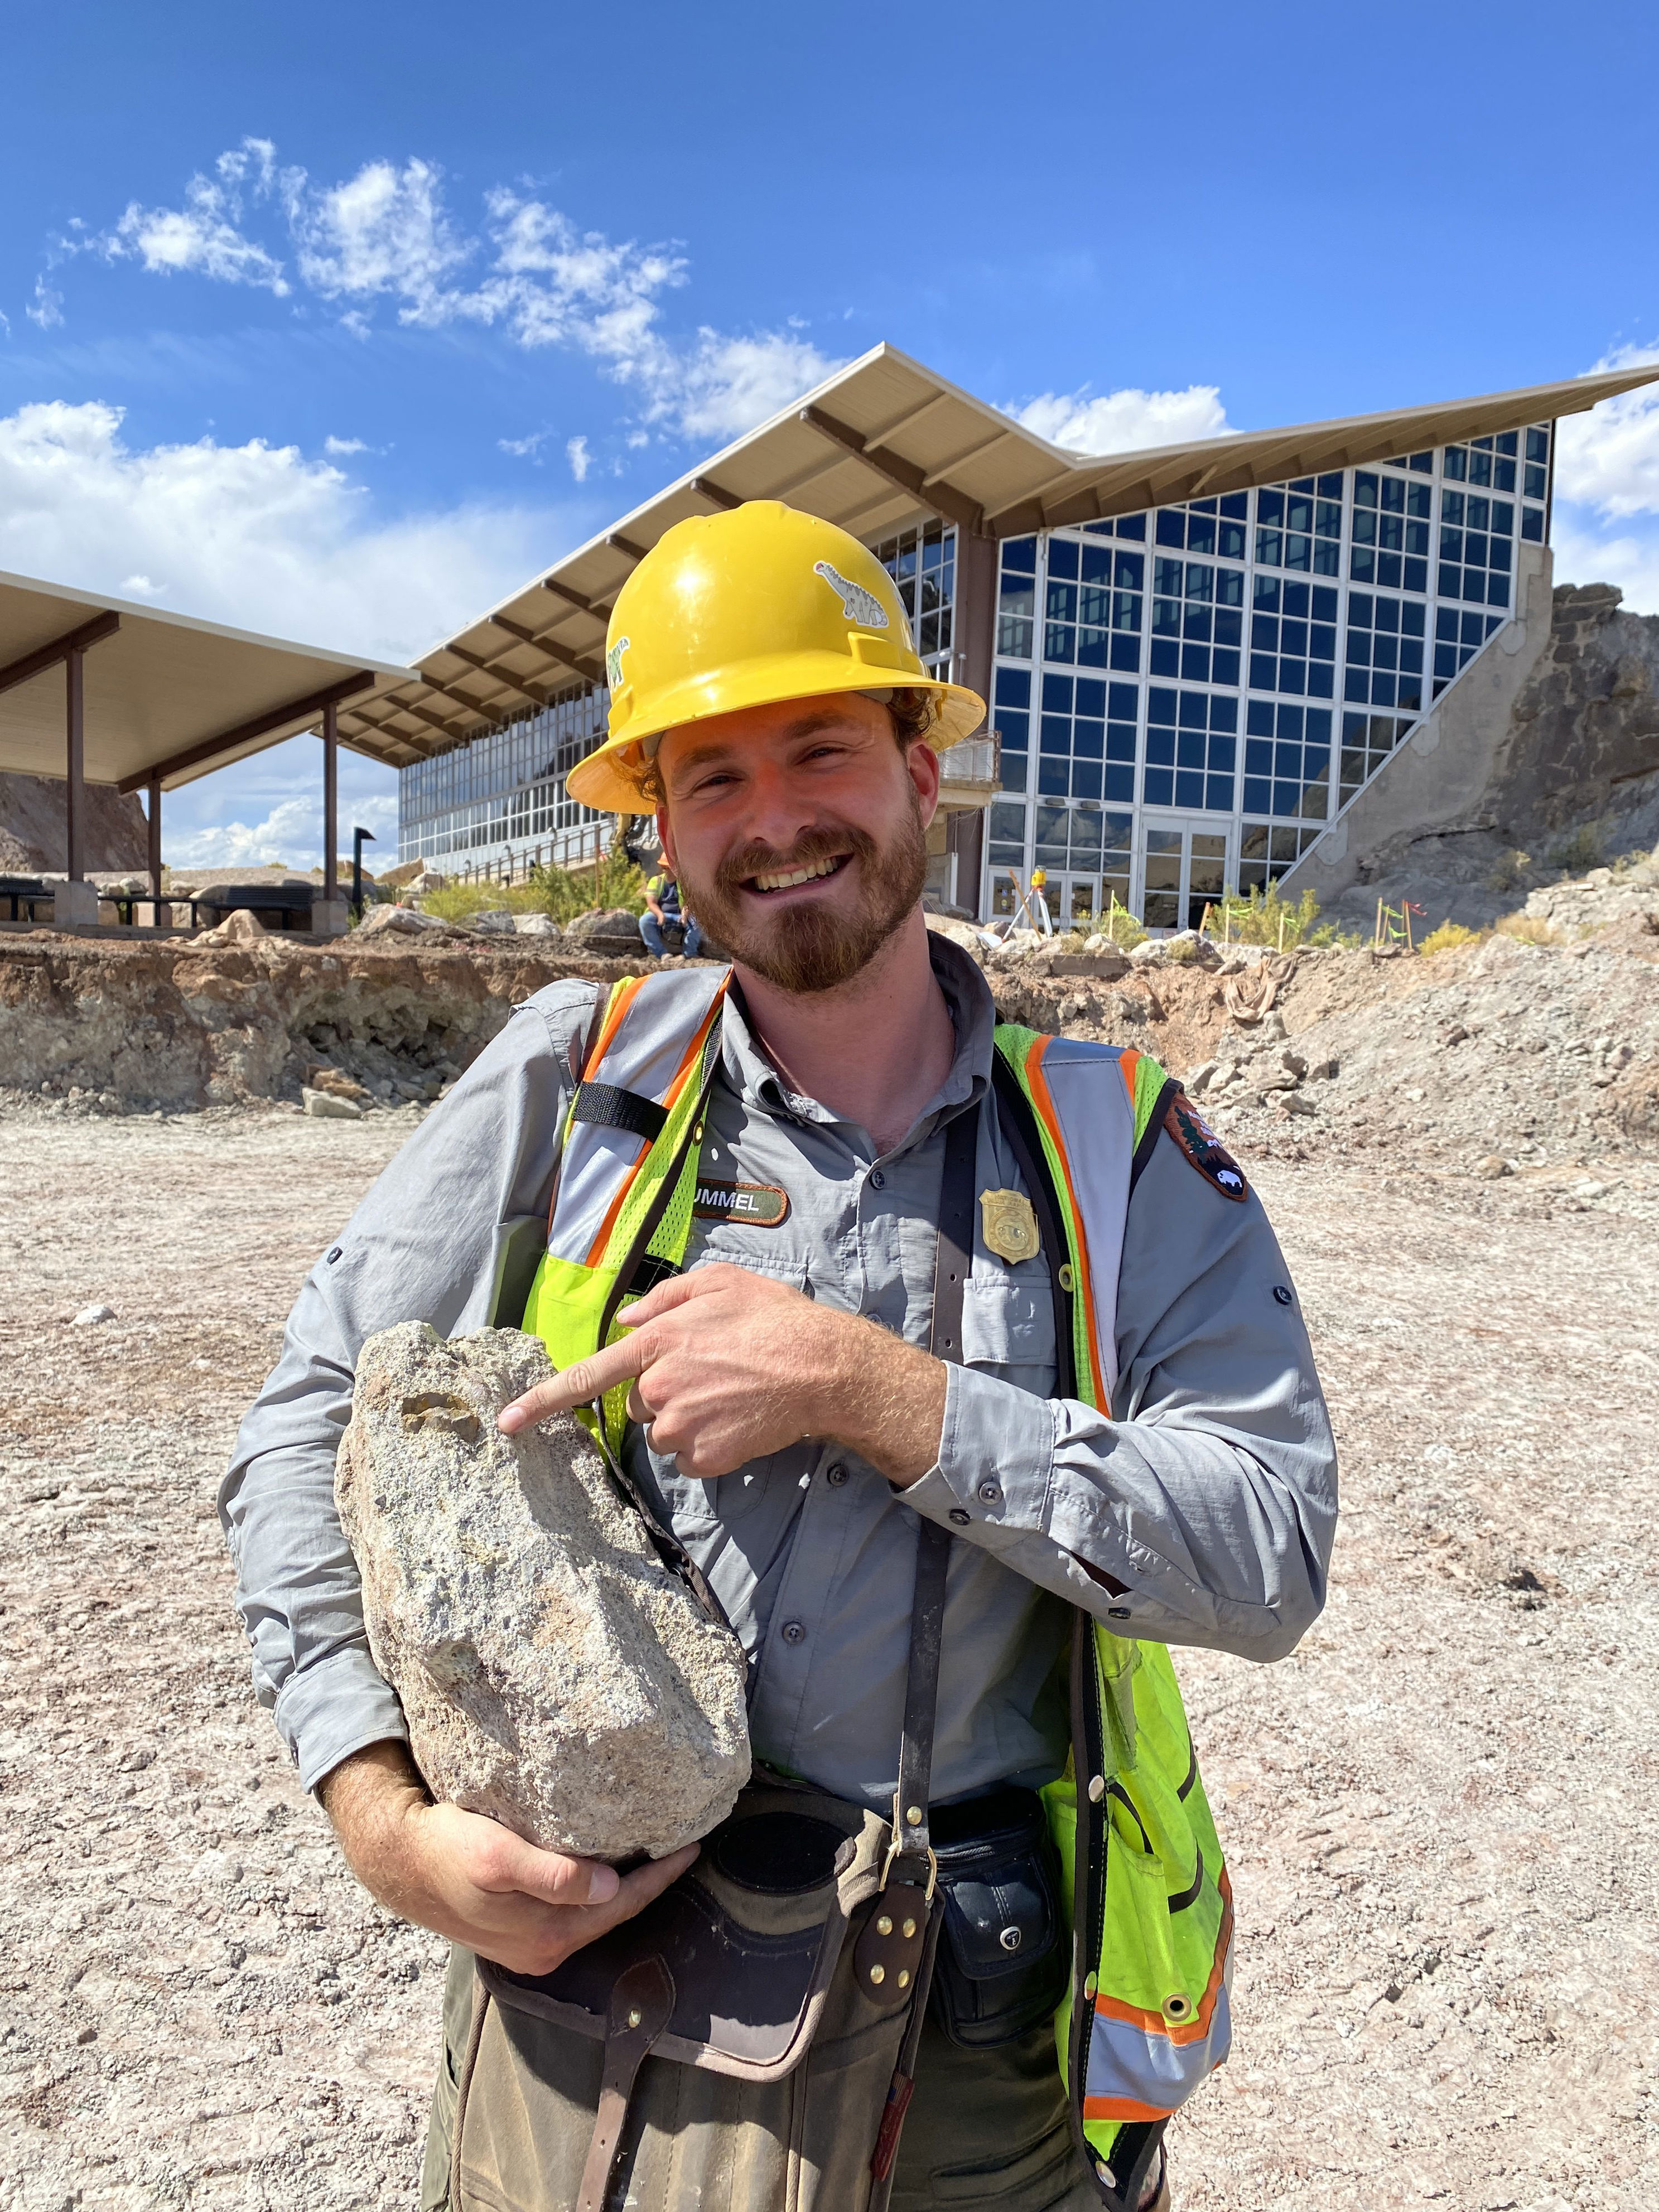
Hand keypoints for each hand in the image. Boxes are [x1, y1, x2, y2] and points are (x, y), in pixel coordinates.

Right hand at [320, 1741, 696, 1976]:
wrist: (400, 1860)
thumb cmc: (448, 1851)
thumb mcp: (499, 1857)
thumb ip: (553, 1875)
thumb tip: (608, 1884)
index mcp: (546, 1936)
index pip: (621, 1904)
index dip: (660, 1875)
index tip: (694, 1845)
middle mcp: (543, 1949)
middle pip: (611, 1912)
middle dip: (648, 1881)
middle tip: (684, 1843)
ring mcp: (529, 1944)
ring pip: (592, 1913)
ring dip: (622, 1885)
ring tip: (654, 1851)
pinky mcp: (515, 1929)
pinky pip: (569, 1909)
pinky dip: (593, 1887)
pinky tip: (603, 1864)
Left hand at [498, 1262, 947, 1486]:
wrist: (825, 1367)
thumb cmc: (775, 1318)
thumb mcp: (720, 1282)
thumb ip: (663, 1298)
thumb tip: (624, 1322)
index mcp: (657, 1342)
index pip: (587, 1376)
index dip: (541, 1401)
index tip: (506, 1424)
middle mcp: (660, 1387)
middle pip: (639, 1404)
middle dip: (666, 1392)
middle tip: (713, 1374)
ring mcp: (682, 1426)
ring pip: (664, 1433)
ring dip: (688, 1419)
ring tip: (731, 1395)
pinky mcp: (707, 1457)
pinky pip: (691, 1457)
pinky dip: (710, 1444)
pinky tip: (740, 1419)